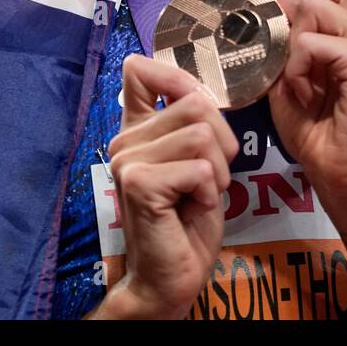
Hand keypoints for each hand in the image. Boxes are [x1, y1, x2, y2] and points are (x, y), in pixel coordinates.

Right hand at [98, 53, 238, 318]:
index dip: (180, 79)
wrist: (171, 275)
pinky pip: (199, 167)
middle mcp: (125, 139)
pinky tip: (192, 209)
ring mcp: (127, 160)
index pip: (140, 70)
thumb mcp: (198, 158)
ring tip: (199, 194)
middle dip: (221, 143)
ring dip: (217, 171)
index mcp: (137, 127)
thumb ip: (194, 121)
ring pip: (202, 134)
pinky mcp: (139, 183)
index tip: (201, 112)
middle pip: (195, 103)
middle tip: (207, 179)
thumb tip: (205, 88)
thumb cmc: (189, 217)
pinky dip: (210, 191)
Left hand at [235, 0, 346, 210]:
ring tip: (288, 75)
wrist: (340, 171)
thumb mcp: (286, 71)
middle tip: (260, 21)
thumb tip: (250, 2)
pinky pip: (313, 42)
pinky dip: (295, 65)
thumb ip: (279, 36)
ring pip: (312, 5)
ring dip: (286, 40)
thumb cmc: (314, 127)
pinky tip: (298, 89)